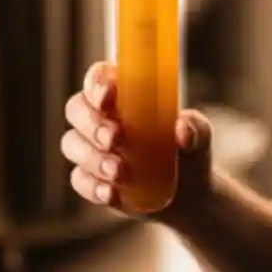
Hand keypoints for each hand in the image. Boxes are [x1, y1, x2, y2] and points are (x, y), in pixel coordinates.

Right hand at [62, 61, 213, 219]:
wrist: (191, 192)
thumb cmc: (190, 148)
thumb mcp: (199, 134)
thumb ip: (193, 127)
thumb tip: (181, 131)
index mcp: (124, 95)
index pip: (98, 78)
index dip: (96, 83)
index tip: (109, 97)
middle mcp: (101, 117)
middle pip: (76, 108)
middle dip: (92, 123)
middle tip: (115, 138)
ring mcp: (93, 149)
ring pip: (72, 144)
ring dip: (92, 157)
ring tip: (120, 171)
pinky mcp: (93, 179)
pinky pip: (79, 180)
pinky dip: (93, 186)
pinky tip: (112, 193)